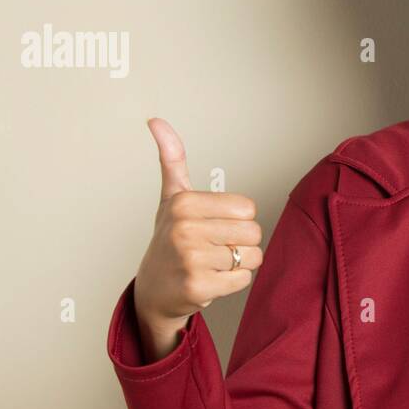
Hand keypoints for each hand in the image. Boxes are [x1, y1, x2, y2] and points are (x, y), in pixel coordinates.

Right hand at [132, 118, 263, 331]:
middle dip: (240, 242)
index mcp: (185, 203)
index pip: (248, 208)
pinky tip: (211, 279)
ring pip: (252, 257)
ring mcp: (190, 259)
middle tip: (214, 247)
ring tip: (212, 263)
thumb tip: (156, 121)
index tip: (213, 225)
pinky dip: (233, 282)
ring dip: (238, 263)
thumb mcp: (171, 197)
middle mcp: (185, 229)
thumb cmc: (169, 239)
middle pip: (253, 232)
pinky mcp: (198, 287)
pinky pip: (243, 279)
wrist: (154, 288)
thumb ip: (172, 159)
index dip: (237, 220)